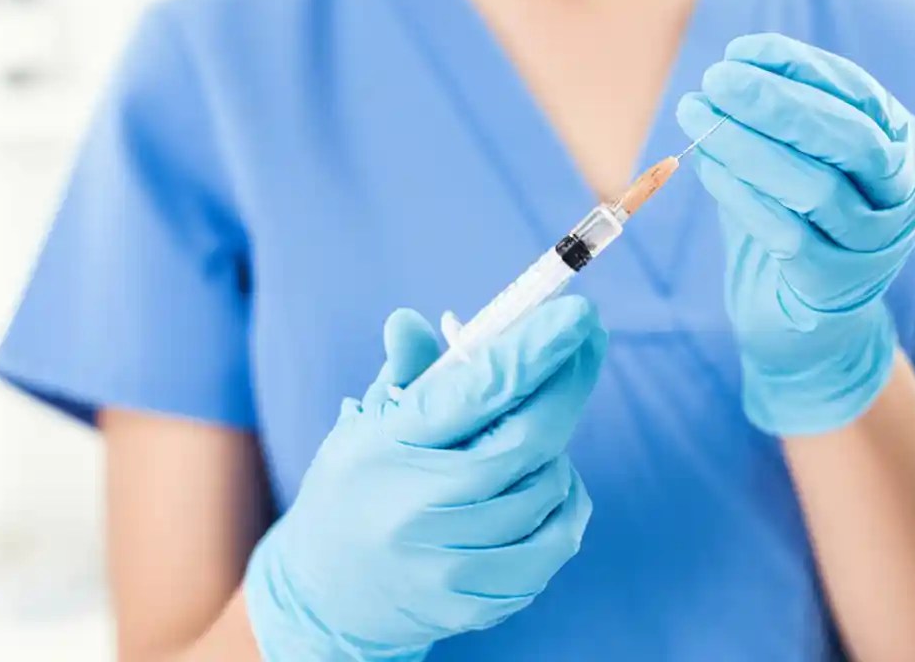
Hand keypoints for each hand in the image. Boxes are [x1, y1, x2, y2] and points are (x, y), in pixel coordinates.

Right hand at [244, 297, 606, 660]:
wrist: (328, 597)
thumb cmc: (357, 490)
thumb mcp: (365, 424)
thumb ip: (405, 372)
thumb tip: (413, 320)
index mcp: (390, 447)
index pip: (476, 390)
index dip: (535, 348)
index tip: (578, 313)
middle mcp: (420, 507)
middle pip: (530, 437)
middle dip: (569, 383)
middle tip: (586, 341)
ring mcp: (451, 561)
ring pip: (550, 487)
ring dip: (557, 449)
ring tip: (533, 432)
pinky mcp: (478, 600)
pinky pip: (558, 542)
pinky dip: (564, 505)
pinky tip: (541, 486)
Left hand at [676, 33, 914, 435]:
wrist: (812, 324)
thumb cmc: (802, 225)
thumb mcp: (801, 162)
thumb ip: (782, 121)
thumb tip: (733, 71)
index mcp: (899, 147)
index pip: (857, 95)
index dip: (800, 68)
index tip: (742, 50)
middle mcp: (900, 194)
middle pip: (848, 140)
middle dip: (779, 103)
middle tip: (718, 79)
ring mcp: (873, 245)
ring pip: (816, 188)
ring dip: (748, 147)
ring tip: (698, 117)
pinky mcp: (833, 285)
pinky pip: (787, 235)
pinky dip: (743, 196)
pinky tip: (708, 167)